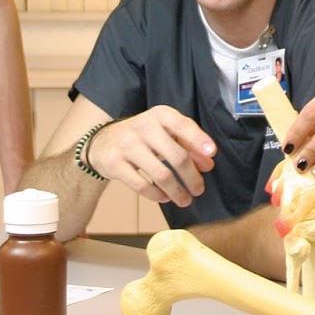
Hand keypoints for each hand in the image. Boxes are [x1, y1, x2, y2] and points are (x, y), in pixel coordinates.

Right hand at [85, 107, 216, 205]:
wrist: (102, 142)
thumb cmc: (143, 137)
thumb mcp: (163, 131)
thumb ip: (187, 143)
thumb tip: (208, 163)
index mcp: (159, 115)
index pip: (183, 125)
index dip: (199, 140)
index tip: (212, 154)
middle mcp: (143, 126)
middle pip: (177, 156)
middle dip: (192, 177)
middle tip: (199, 189)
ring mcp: (127, 145)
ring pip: (161, 175)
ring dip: (178, 192)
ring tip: (185, 200)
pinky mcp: (115, 163)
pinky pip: (142, 185)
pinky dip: (158, 195)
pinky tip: (165, 198)